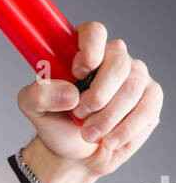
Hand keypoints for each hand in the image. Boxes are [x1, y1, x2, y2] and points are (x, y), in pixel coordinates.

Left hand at [17, 23, 162, 176]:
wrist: (73, 150)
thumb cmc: (55, 121)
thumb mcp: (32, 108)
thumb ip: (39, 95)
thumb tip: (70, 93)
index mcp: (81, 48)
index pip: (94, 32)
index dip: (90, 51)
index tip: (79, 74)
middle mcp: (112, 57)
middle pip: (118, 63)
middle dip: (98, 96)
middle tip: (79, 114)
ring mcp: (135, 75)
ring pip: (133, 88)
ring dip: (108, 118)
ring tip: (89, 134)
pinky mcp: (150, 97)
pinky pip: (146, 109)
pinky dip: (126, 130)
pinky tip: (110, 141)